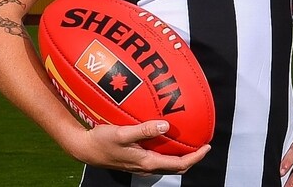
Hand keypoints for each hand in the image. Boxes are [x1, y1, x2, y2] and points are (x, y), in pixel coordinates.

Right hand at [70, 120, 209, 174]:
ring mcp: (140, 165)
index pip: (179, 164)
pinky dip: (168, 153)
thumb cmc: (102, 140)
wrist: (85, 149)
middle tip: (202, 144)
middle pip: (176, 167)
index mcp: (147, 162)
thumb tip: (166, 126)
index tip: (207, 147)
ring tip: (188, 141)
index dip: (196, 157)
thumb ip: (145, 130)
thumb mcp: (123, 133)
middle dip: (192, 158)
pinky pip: (158, 159)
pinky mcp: (135, 160)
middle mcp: (146, 167)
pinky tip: (167, 139)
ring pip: (167, 164)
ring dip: (180, 156)